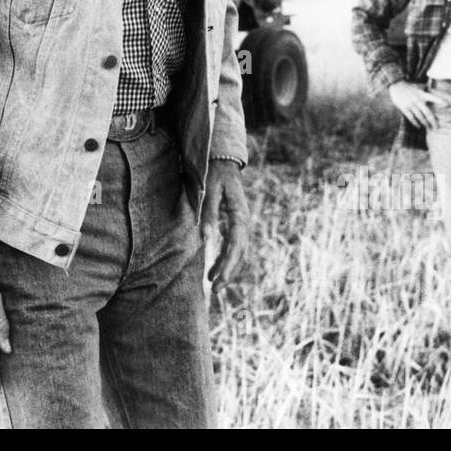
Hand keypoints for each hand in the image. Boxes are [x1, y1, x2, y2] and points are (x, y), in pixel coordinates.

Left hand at [202, 159, 250, 288]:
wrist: (223, 161)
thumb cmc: (215, 174)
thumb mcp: (209, 191)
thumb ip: (209, 214)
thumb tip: (206, 240)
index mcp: (240, 214)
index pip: (237, 245)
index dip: (229, 264)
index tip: (219, 279)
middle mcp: (244, 221)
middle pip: (240, 252)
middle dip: (229, 271)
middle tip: (215, 289)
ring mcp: (241, 223)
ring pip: (238, 251)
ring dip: (227, 267)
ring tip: (214, 283)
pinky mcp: (235, 223)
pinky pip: (233, 245)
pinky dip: (225, 257)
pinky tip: (216, 268)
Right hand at [388, 81, 447, 130]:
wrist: (396, 85)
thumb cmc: (409, 87)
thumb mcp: (419, 88)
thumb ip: (426, 93)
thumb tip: (435, 98)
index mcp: (422, 94)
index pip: (433, 97)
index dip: (439, 101)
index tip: (446, 104)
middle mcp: (417, 100)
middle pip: (427, 113)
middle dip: (433, 121)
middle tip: (436, 128)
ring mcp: (410, 104)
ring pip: (420, 117)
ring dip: (425, 124)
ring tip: (428, 128)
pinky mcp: (404, 107)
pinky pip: (411, 117)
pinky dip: (415, 123)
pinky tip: (419, 126)